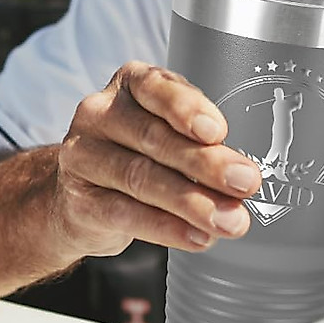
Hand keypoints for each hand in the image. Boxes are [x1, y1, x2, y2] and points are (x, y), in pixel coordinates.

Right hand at [53, 61, 261, 259]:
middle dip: (207, 163)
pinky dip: (168, 229)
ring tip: (230, 220)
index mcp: (130, 84)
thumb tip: (244, 172)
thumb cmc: (140, 153)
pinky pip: (125, 214)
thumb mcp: (167, 131)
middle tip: (246, 183)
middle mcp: (100, 113)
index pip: (156, 87)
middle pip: (155, 137)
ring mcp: (83, 157)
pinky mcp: (78, 200)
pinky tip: (198, 237)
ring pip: (141, 178)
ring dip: (194, 203)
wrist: (80, 198)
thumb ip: (200, 140)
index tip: (218, 131)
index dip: (187, 108)